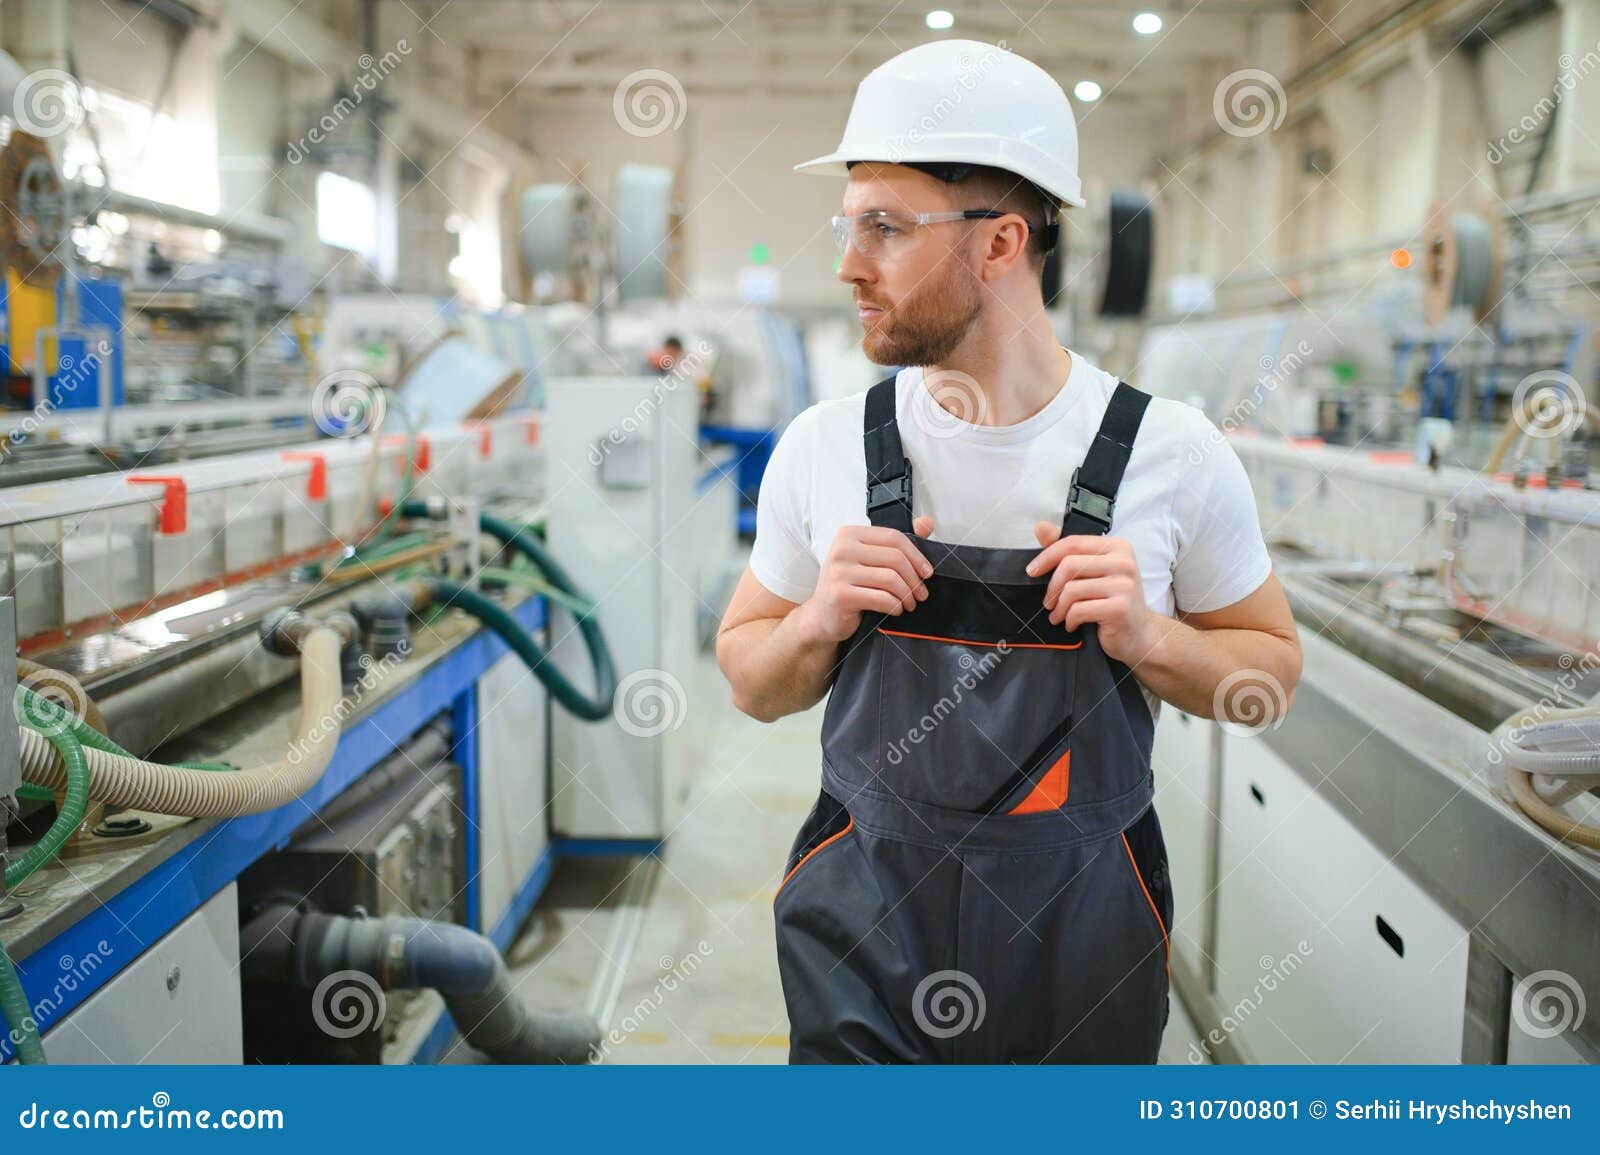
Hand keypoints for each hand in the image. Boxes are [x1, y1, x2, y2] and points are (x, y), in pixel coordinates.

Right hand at [795, 517, 934, 643]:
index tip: (927, 572)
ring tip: (909, 603)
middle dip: (914, 579)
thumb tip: (927, 523)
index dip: (917, 556)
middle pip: (895, 558)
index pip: (893, 537)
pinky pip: (881, 598)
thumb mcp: (869, 560)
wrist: (822, 616)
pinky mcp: (841, 595)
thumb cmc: (848, 586)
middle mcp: (842, 549)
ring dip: (907, 595)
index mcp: (849, 534)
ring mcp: (839, 572)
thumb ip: (896, 543)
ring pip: (891, 579)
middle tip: (920, 593)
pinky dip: (895, 605)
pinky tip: (896, 609)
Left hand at [1025, 522, 1154, 663]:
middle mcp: (1124, 562)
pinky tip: (1072, 624)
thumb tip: (1041, 527)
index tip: (1032, 571)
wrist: (1138, 633)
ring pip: (1071, 590)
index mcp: (1117, 547)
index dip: (1047, 556)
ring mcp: (1125, 585)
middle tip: (1048, 602)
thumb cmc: (1111, 600)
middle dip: (1052, 587)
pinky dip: (1069, 619)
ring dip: (1059, 607)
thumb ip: (1067, 550)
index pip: (1072, 543)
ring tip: (1059, 615)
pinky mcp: (1120, 608)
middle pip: (1069, 565)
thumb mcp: (1092, 571)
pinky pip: (1079, 610)